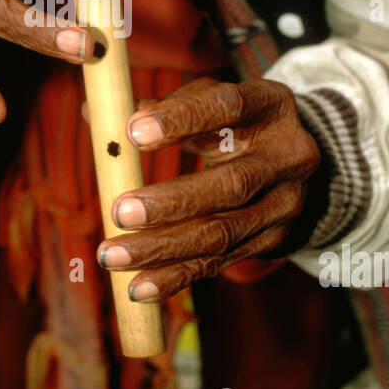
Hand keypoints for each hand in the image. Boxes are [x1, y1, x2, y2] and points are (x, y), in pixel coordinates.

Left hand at [95, 76, 319, 301]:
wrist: (291, 160)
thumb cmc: (231, 121)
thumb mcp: (206, 100)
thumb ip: (158, 106)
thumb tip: (97, 115)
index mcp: (269, 105)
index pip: (227, 106)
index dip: (181, 118)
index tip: (132, 132)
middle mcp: (287, 156)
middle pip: (231, 184)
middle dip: (171, 202)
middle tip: (118, 211)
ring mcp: (285, 204)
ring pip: (221, 233)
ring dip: (162, 248)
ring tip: (111, 255)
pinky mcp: (273, 241)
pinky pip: (218, 263)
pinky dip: (174, 278)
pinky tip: (136, 288)